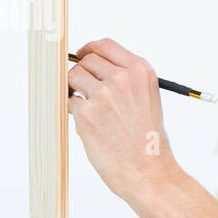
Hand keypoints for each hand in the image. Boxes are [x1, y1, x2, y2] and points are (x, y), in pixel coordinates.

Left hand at [68, 38, 178, 201]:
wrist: (149, 172)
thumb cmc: (149, 141)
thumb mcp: (148, 99)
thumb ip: (126, 80)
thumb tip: (94, 68)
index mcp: (141, 72)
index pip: (105, 46)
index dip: (89, 50)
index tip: (82, 56)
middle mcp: (123, 79)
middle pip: (86, 60)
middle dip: (82, 74)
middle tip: (84, 91)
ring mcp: (103, 95)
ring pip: (73, 77)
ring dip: (75, 91)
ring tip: (87, 109)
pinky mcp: (86, 114)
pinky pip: (68, 102)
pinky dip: (73, 112)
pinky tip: (89, 125)